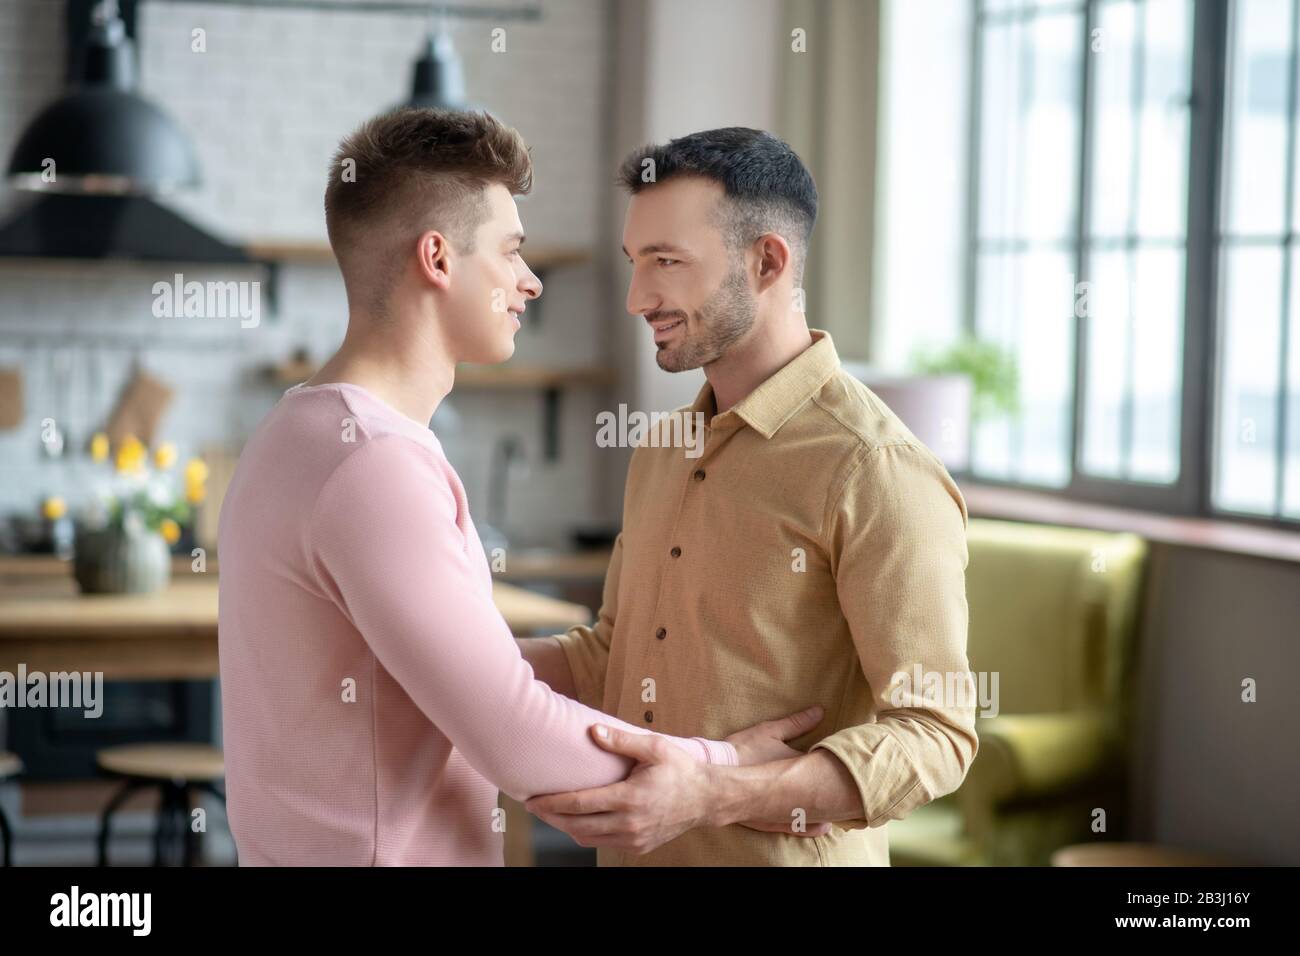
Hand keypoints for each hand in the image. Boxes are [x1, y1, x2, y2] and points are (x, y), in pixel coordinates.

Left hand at [523, 725, 715, 855]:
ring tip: (551, 812)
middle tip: (533, 806)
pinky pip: (603, 843)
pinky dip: (586, 833)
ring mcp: (634, 838)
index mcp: (630, 798)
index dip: (552, 802)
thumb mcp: (654, 748)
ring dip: (566, 827)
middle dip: (551, 817)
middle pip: (577, 826)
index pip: (580, 804)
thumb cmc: (679, 769)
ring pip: (587, 838)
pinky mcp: (638, 847)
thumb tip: (593, 731)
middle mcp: (630, 823)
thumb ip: (622, 741)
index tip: (532, 799)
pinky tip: (578, 820)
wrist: (706, 799)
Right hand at [726, 705, 833, 836]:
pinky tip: (822, 827)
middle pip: (824, 793)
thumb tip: (821, 710)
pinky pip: (799, 828)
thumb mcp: (771, 731)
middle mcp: (797, 793)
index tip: (845, 762)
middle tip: (851, 787)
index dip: (835, 765)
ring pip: (815, 814)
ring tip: (839, 808)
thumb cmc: (744, 751)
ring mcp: (786, 810)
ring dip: (826, 810)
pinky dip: (812, 827)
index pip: (826, 767)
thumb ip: (797, 722)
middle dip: (834, 790)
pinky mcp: (774, 822)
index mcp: (800, 768)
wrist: (717, 774)